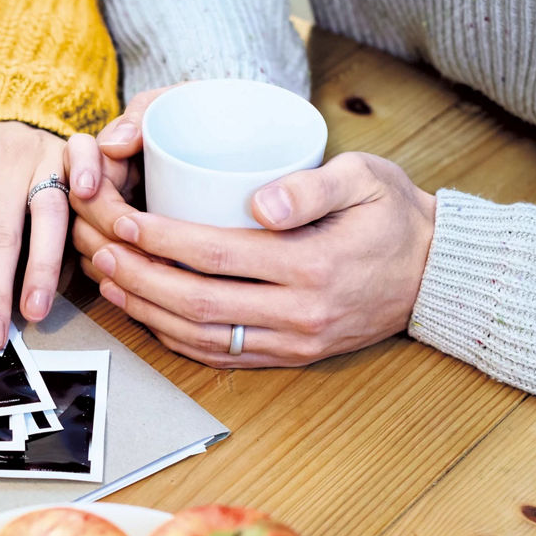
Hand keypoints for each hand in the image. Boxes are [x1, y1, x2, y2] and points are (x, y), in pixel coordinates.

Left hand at [71, 150, 436, 367]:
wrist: (436, 274)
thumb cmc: (394, 215)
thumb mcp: (365, 177)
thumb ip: (311, 186)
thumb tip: (259, 202)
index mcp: (314, 266)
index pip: (218, 254)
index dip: (162, 238)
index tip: (123, 217)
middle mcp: (300, 314)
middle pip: (198, 302)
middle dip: (139, 277)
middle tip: (100, 249)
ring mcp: (294, 342)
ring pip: (203, 337)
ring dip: (148, 311)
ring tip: (110, 279)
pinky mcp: (291, 357)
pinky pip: (222, 356)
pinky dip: (176, 338)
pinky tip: (147, 314)